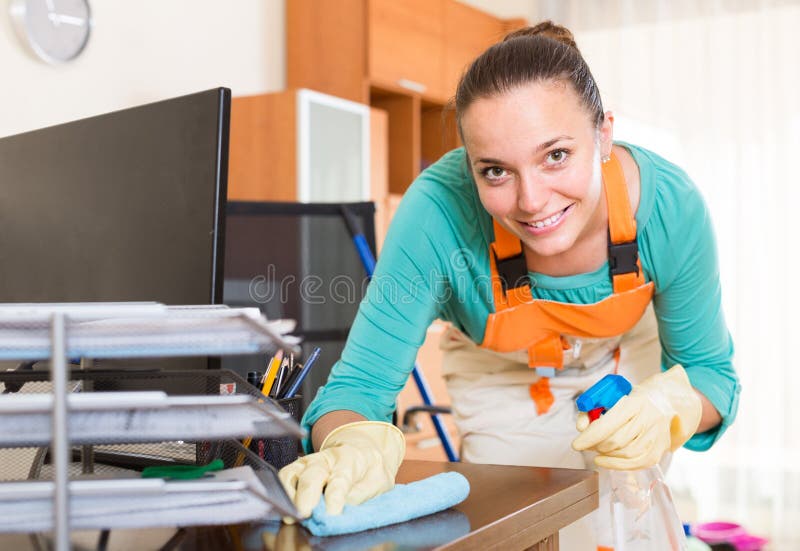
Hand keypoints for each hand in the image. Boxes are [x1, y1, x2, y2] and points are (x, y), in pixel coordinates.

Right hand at [278, 421, 404, 517]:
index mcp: (351, 458)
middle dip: (307, 495)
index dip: (335, 497)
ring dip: (290, 495)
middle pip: (312, 474)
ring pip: (293, 473)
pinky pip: (284, 477)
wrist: (360, 450)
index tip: (332, 514)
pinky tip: (285, 509)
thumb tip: (343, 511)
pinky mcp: (297, 468)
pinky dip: (281, 492)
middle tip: (305, 514)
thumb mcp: (378, 481)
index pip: (341, 479)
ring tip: (292, 516)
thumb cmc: (370, 469)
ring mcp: (308, 461)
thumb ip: (362, 495)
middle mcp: (326, 458)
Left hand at [572, 365, 701, 469]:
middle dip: (596, 446)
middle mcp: (648, 419)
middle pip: (616, 441)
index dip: (590, 436)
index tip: (577, 444)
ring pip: (626, 454)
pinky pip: (637, 463)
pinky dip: (617, 465)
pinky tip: (605, 461)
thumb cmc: (632, 398)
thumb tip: (581, 427)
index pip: (609, 423)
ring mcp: (656, 435)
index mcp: (635, 402)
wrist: (664, 400)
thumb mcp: (610, 396)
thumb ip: (591, 410)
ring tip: (597, 448)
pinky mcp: (659, 449)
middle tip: (587, 444)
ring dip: (605, 455)